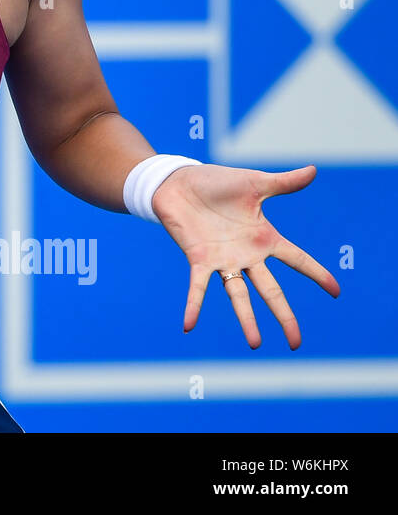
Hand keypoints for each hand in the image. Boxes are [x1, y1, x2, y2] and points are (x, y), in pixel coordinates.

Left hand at [151, 163, 340, 349]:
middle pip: (271, 290)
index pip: (297, 259)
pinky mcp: (198, 258)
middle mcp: (246, 255)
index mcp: (264, 238)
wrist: (178, 182)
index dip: (316, 274)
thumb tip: (315, 170)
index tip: (335, 291)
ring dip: (246, 319)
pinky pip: (197, 287)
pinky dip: (194, 305)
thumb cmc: (216, 183)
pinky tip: (188, 325)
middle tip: (296, 342)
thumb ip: (284, 183)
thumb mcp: (254, 183)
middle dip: (284, 316)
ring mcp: (223, 259)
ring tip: (256, 344)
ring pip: (239, 295)